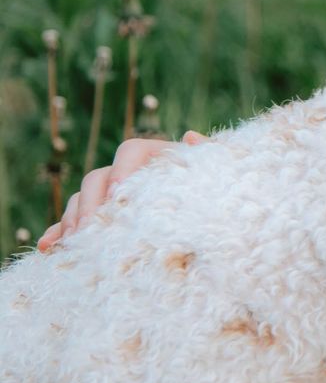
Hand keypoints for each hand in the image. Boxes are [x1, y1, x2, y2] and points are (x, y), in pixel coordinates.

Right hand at [36, 131, 207, 251]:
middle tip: (91, 227)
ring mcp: (112, 197)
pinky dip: (60, 234)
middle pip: (99, 177)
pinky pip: (74, 224)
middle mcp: (129, 174)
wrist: (220, 218)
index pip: (131, 151)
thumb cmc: (219, 189)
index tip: (119, 193)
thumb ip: (209, 154)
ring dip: (74, 219)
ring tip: (74, 242)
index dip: (122, 169)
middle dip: (92, 202)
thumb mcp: (219, 172)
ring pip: (83, 200)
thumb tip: (189, 135)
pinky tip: (49, 247)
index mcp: (156, 156)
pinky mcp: (101, 221)